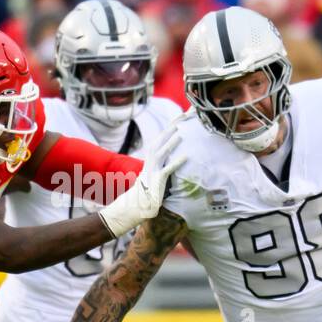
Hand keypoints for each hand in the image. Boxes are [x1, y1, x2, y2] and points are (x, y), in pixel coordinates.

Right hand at [98, 116, 187, 237]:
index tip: (180, 117)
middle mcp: (150, 161)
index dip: (170, 127)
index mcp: (150, 158)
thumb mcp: (155, 174)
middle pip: (160, 140)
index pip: (161, 139)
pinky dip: (176, 163)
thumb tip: (170, 158)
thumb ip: (162, 165)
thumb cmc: (147, 190)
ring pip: (162, 152)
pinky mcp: (157, 181)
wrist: (135, 206)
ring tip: (181, 132)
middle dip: (171, 127)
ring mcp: (152, 170)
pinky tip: (186, 157)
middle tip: (183, 115)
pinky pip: (168, 170)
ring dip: (171, 142)